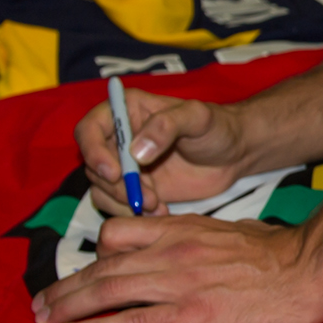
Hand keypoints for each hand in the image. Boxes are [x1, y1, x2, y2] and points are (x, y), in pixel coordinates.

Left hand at [30, 213, 322, 322]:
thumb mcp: (224, 228)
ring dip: (68, 307)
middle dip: (66, 286)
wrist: (301, 268)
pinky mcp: (189, 314)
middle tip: (41, 303)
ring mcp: (177, 283)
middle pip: (102, 266)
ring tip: (44, 320)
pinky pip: (131, 322)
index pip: (118, 233)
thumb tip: (178, 250)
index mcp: (179, 229)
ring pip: (107, 291)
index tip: (83, 270)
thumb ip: (192, 238)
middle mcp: (169, 252)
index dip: (94, 253)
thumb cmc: (272, 250)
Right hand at [76, 90, 249, 214]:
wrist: (234, 154)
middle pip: (93, 165)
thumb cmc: (217, 127)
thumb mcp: (197, 118)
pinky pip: (116, 204)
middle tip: (148, 197)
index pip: (89, 129)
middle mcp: (118, 137)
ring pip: (101, 188)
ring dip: (124, 201)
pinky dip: (131, 212)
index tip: (113, 173)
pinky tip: (159, 211)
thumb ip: (168, 126)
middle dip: (116, 185)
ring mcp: (124, 164)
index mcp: (126, 110)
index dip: (93, 152)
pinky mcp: (133, 187)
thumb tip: (136, 152)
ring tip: (157, 205)